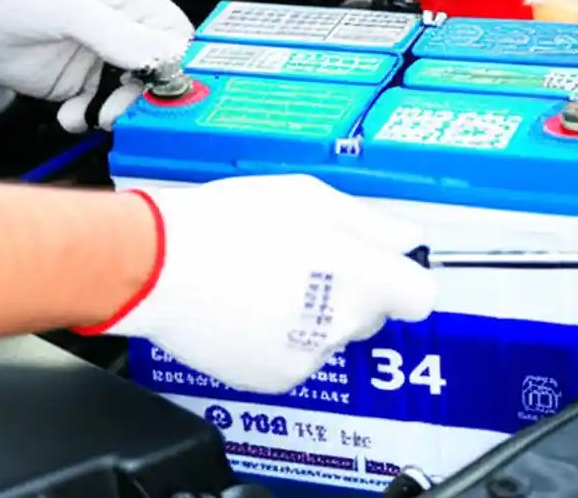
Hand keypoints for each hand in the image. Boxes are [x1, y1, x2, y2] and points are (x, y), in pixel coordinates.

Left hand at [0, 0, 192, 131]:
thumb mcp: (71, 8)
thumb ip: (121, 37)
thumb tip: (165, 61)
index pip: (173, 36)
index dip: (175, 64)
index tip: (164, 90)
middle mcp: (113, 27)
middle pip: (153, 71)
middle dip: (144, 96)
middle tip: (126, 110)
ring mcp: (90, 55)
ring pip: (125, 95)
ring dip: (116, 112)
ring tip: (96, 117)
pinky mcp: (65, 80)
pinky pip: (91, 108)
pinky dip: (85, 119)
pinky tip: (70, 116)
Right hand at [77, 175, 437, 393]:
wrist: (157, 266)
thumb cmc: (229, 223)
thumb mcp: (308, 197)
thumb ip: (368, 222)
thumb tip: (405, 238)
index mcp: (359, 277)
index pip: (419, 297)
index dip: (403, 280)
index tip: (383, 268)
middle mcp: (341, 325)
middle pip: (371, 315)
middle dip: (351, 291)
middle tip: (305, 260)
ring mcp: (308, 357)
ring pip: (330, 336)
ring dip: (312, 314)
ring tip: (264, 281)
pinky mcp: (274, 379)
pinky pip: (295, 356)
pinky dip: (279, 338)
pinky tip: (247, 308)